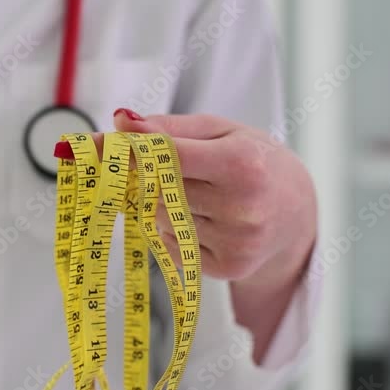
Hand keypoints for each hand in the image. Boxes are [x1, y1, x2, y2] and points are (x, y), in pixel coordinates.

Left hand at [113, 109, 315, 360]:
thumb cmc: (253, 161)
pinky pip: (170, 244)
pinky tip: (201, 218)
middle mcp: (242, 207)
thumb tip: (120, 122)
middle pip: (158, 190)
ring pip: (159, 218)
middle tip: (143, 164)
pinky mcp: (226, 268)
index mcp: (243, 164)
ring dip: (158, 203)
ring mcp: (235, 242)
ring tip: (193, 192)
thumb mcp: (220, 131)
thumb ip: (168, 128)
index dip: (127, 151)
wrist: (297, 212)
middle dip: (142, 177)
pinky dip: (172, 229)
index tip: (92, 145)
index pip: (169, 157)